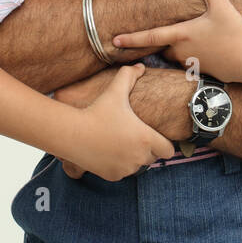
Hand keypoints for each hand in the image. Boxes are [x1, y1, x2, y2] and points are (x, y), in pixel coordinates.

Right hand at [63, 64, 174, 181]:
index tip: (156, 135)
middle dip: (147, 149)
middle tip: (135, 135)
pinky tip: (110, 150)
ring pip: (137, 165)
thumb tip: (140, 66)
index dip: (164, 143)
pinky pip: (123, 171)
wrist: (72, 133)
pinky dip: (120, 164)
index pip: (168, 151)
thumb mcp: (115, 91)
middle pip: (152, 158)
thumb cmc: (96, 111)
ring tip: (121, 141)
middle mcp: (138, 158)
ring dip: (133, 157)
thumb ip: (129, 76)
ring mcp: (126, 169)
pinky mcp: (113, 176)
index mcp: (145, 139)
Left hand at [113, 0, 241, 82]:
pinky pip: (190, 62)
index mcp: (181, 35)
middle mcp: (181, 51)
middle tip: (167, 34)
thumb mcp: (222, 5)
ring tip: (195, 39)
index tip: (114, 41)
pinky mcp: (201, 71)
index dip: (130, 38)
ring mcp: (191, 63)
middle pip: (164, 46)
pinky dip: (192, 55)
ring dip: (178, 48)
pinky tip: (208, 49)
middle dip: (163, 41)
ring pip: (176, 55)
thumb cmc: (235, 32)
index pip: (150, 37)